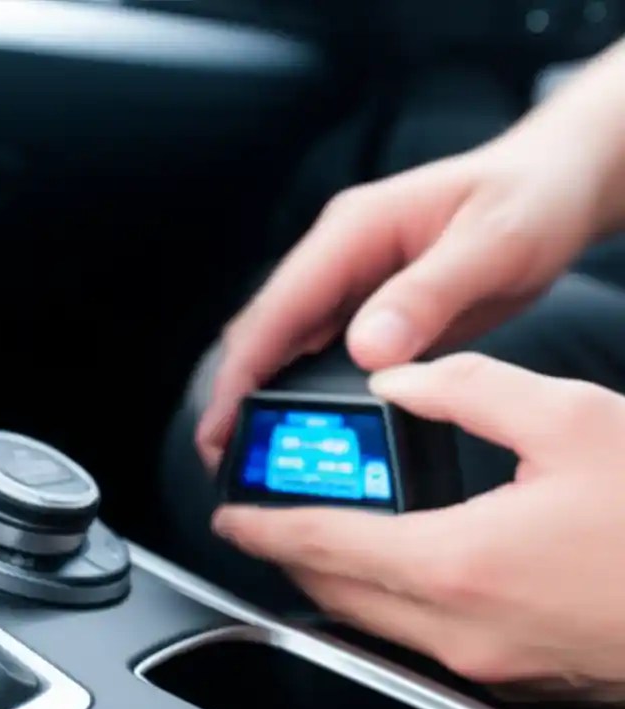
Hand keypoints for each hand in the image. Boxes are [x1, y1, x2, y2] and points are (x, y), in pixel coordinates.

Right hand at [195, 39, 624, 468]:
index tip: (221, 420)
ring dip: (265, 394)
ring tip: (254, 451)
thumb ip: (427, 295)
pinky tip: (308, 426)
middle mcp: (340, 257)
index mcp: (353, 230)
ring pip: (289, 345)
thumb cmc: (530, 195)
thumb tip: (367, 349)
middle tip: (224, 453)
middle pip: (268, 329)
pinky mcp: (374, 310)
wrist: (559, 184)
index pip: (278, 305)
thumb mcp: (491, 245)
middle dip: (237, 390)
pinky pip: (326, 355)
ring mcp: (353, 284)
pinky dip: (307, 391)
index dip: (241, 367)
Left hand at [212, 353, 624, 703]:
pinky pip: (425, 639)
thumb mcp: (571, 420)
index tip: (229, 514)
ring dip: (338, 578)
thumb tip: (401, 377)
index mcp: (456, 563)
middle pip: (334, 592)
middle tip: (271, 516)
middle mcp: (460, 628)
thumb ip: (468, 388)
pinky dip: (393, 600)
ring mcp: (490, 664)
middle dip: (290, 554)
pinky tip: (408, 564)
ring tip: (327, 533)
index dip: (263, 526)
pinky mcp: (521, 678)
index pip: (319, 546)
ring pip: (375, 621)